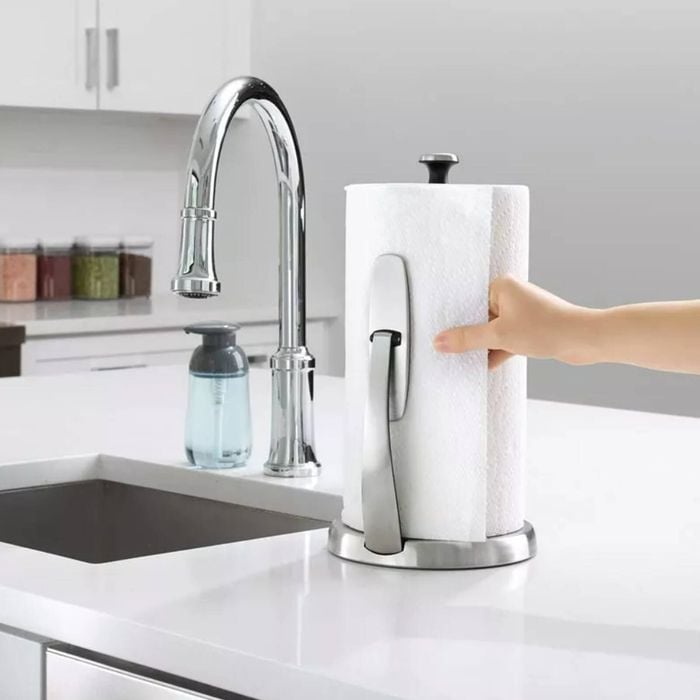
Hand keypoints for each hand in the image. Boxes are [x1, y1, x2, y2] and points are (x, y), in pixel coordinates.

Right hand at [433, 275, 594, 367]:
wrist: (584, 339)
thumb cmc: (546, 328)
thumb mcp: (499, 335)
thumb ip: (467, 339)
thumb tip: (440, 341)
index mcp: (501, 286)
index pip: (468, 301)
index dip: (454, 318)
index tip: (441, 333)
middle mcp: (511, 295)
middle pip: (479, 317)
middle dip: (469, 335)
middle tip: (450, 350)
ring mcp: (521, 312)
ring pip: (493, 330)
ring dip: (484, 346)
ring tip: (467, 360)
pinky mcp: (530, 328)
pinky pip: (506, 339)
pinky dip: (498, 351)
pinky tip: (487, 365)